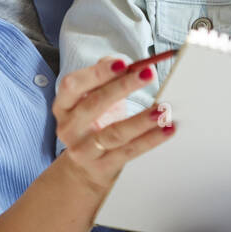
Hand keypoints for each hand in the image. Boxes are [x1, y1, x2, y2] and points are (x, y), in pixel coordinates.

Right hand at [52, 56, 174, 197]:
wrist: (86, 168)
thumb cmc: (94, 123)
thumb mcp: (93, 98)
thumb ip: (105, 76)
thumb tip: (127, 64)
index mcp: (63, 106)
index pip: (73, 85)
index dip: (97, 73)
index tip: (123, 63)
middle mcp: (69, 128)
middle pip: (94, 105)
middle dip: (123, 87)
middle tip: (148, 74)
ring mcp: (84, 150)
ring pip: (114, 133)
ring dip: (141, 120)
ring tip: (162, 109)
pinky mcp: (102, 166)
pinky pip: (129, 151)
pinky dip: (150, 139)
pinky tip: (167, 128)